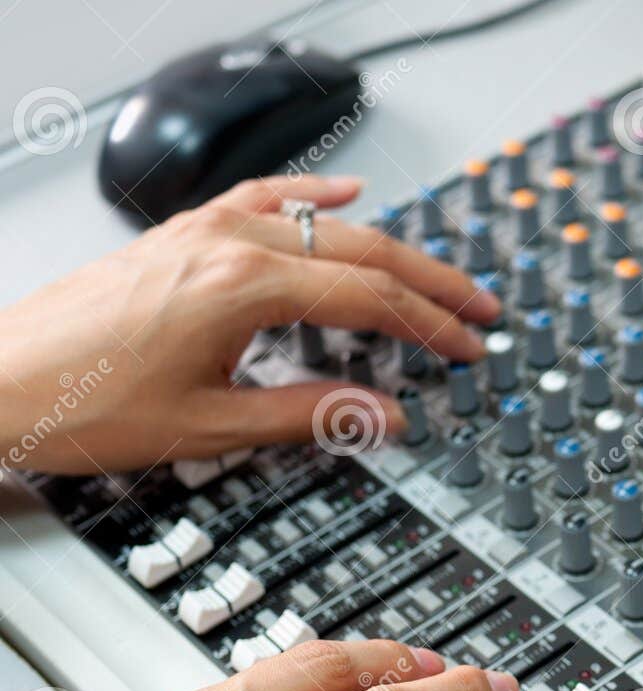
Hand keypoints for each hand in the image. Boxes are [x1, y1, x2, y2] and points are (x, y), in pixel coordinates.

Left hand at [0, 174, 500, 474]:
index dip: (429, 324)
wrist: (0, 381)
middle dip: (431, 283)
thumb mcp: (211, 426)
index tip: (465, 347)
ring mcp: (204, 230)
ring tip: (434, 273)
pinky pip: (267, 198)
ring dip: (388, 247)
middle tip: (477, 310)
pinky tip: (346, 195)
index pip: (369, 296)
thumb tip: (383, 416)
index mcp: (243, 288)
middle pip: (362, 250)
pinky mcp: (184, 235)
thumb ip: (308, 416)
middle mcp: (227, 244)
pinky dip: (316, 198)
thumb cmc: (84, 402)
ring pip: (324, 223)